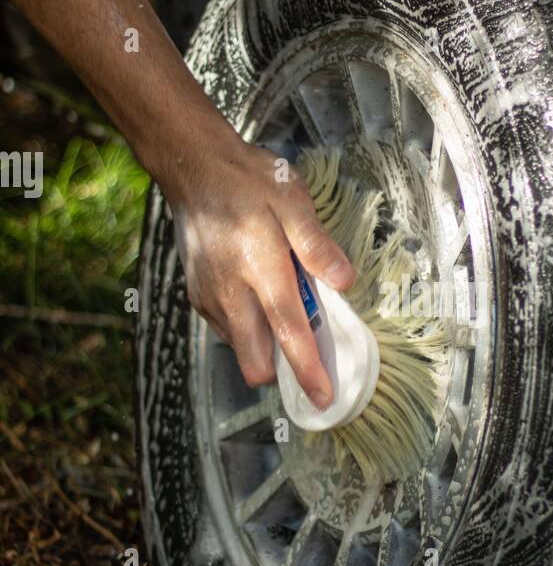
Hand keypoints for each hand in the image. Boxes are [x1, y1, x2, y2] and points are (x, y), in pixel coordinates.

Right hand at [165, 126, 353, 405]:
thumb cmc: (249, 181)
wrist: (194, 168)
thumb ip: (317, 247)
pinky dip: (246, 325)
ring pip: (240, 348)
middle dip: (281, 369)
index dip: (307, 369)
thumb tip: (345, 282)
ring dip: (264, 344)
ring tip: (279, 304)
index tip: (323, 397)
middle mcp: (231, 291)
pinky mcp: (196, 296)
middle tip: (306, 350)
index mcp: (261, 268)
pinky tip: (255, 295)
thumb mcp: (293, 202)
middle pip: (255, 360)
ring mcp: (209, 296)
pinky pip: (227, 329)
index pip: (289, 332)